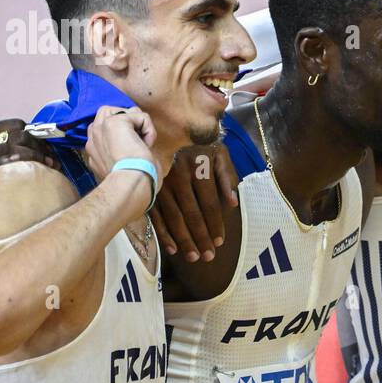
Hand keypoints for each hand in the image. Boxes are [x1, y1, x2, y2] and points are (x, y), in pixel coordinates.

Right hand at [0, 119, 58, 219]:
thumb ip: (2, 146)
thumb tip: (36, 148)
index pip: (18, 126)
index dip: (39, 137)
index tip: (52, 152)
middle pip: (18, 135)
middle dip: (41, 148)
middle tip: (55, 162)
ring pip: (10, 148)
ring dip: (35, 157)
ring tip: (50, 167)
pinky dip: (10, 164)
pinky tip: (25, 168)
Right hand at [83, 106, 157, 216]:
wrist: (130, 185)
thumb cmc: (134, 184)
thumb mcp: (123, 168)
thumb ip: (122, 154)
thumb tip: (141, 145)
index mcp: (93, 151)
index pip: (106, 130)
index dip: (124, 134)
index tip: (133, 149)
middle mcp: (93, 138)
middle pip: (111, 115)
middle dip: (129, 123)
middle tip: (138, 143)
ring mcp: (100, 128)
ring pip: (124, 111)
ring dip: (139, 124)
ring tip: (142, 143)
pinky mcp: (113, 122)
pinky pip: (139, 115)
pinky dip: (149, 129)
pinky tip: (146, 145)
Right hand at [151, 143, 238, 261]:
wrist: (170, 125)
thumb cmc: (201, 143)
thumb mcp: (220, 152)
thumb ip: (228, 176)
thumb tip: (233, 203)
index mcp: (198, 166)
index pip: (209, 202)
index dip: (215, 223)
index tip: (220, 242)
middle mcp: (178, 175)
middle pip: (191, 213)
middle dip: (200, 237)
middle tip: (207, 257)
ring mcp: (160, 181)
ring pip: (173, 216)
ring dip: (183, 239)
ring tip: (193, 257)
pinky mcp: (148, 187)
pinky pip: (155, 213)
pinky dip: (163, 232)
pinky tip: (171, 248)